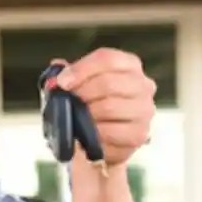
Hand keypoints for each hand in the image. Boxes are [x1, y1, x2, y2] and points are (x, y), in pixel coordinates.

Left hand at [53, 47, 155, 167]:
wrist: (97, 142)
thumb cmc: (88, 107)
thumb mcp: (77, 86)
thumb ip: (67, 75)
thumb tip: (56, 70)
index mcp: (129, 65)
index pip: (107, 59)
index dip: (81, 70)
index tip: (62, 82)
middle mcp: (143, 85)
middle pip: (109, 83)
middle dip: (81, 93)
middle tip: (67, 102)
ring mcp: (144, 110)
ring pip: (110, 107)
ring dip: (86, 114)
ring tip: (76, 118)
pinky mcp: (139, 134)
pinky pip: (112, 131)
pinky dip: (93, 133)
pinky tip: (86, 134)